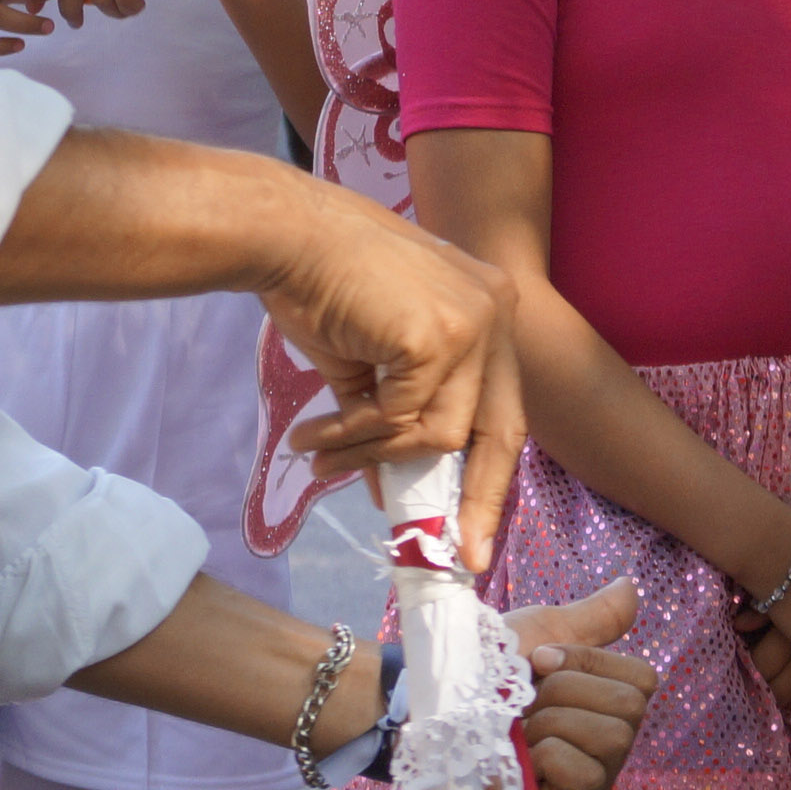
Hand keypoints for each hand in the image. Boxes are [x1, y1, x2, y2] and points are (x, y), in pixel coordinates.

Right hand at [260, 190, 526, 569]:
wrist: (287, 235)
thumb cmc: (325, 286)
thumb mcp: (377, 359)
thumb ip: (394, 416)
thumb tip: (393, 491)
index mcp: (491, 311)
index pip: (503, 408)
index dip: (490, 476)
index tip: (477, 536)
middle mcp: (497, 312)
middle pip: (501, 430)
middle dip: (476, 500)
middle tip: (455, 554)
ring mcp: (473, 324)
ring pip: (439, 433)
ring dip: (375, 458)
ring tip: (321, 460)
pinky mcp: (436, 338)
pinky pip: (400, 421)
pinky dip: (354, 440)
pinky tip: (312, 437)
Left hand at [505, 578, 657, 789]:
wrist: (437, 716)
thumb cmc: (487, 677)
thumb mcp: (539, 636)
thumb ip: (590, 618)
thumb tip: (631, 585)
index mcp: (604, 700)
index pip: (642, 678)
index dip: (591, 662)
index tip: (541, 661)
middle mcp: (609, 740)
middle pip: (631, 704)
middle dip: (567, 690)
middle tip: (527, 702)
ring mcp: (595, 777)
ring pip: (610, 735)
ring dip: (552, 722)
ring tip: (519, 733)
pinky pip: (582, 769)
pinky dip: (544, 755)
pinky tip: (520, 761)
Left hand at [731, 610, 790, 713]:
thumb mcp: (786, 590)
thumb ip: (760, 612)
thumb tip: (739, 625)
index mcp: (787, 639)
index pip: (762, 669)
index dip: (754, 670)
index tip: (752, 667)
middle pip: (781, 691)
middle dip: (771, 692)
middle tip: (768, 684)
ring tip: (787, 690)